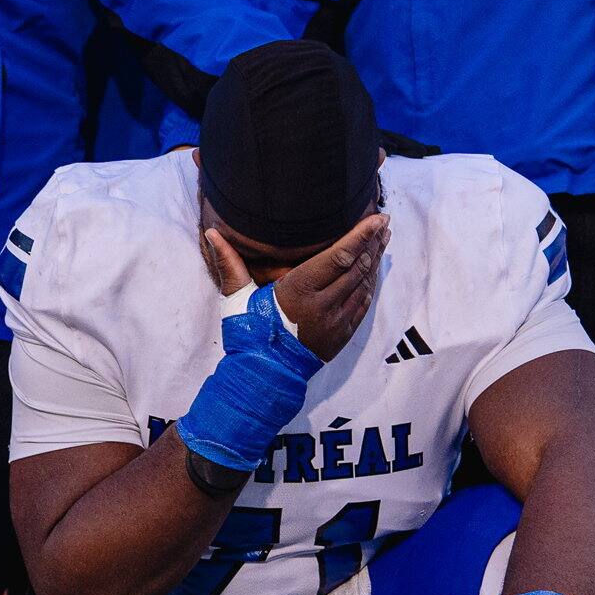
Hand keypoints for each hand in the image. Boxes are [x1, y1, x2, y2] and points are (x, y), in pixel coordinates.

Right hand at [201, 212, 387, 362]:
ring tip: (383, 240)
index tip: (377, 219)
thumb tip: (212, 234)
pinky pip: (363, 305)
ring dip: (375, 261)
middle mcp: (323, 305)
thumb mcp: (237, 296)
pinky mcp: (342, 335)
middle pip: (357, 267)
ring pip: (363, 285)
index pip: (339, 256)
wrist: (264, 375)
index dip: (360, 235)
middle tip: (383, 223)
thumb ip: (229, 263)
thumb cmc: (249, 333)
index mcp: (300, 291)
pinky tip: (373, 270)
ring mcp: (336, 322)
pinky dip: (370, 285)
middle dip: (372, 243)